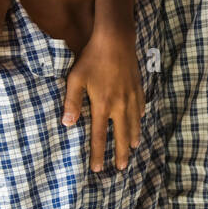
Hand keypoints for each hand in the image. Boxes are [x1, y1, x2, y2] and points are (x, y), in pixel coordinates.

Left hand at [65, 27, 143, 170]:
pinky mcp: (137, 86)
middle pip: (122, 135)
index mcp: (103, 106)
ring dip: (133, 137)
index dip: (98, 154)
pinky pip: (140, 106)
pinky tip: (140, 119)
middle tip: (121, 167)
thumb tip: (67, 124)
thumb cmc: (92, 58)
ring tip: (134, 147)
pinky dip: (140, 116)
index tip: (97, 169)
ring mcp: (131, 96)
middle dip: (121, 153)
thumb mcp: (75, 79)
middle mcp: (120, 105)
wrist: (116, 40)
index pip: (100, 136)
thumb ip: (72, 103)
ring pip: (134, 122)